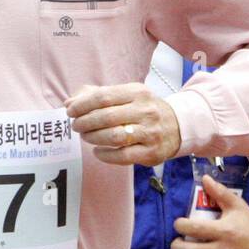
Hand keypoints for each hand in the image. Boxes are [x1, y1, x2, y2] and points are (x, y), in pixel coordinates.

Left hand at [65, 83, 181, 166]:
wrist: (178, 126)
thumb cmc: (144, 110)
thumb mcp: (127, 96)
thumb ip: (98, 96)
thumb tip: (69, 103)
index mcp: (138, 92)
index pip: (103, 97)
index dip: (82, 105)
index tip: (70, 111)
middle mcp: (146, 111)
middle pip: (107, 117)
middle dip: (85, 122)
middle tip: (76, 126)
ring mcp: (150, 132)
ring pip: (114, 136)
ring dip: (94, 138)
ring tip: (86, 137)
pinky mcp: (151, 152)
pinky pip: (123, 156)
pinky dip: (105, 155)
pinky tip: (97, 152)